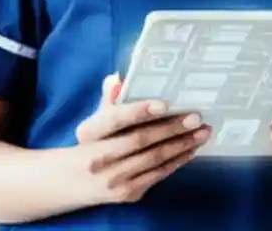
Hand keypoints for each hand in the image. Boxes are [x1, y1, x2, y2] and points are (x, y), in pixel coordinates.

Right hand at [69, 74, 209, 204]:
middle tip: (196, 117)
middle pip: (141, 140)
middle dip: (172, 128)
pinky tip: (190, 150)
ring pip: (154, 159)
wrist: (70, 184)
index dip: (140, 111)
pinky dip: (176, 161)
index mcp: (89, 135)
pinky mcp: (128, 193)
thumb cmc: (89, 146)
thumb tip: (117, 79)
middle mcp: (100, 159)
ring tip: (202, 132)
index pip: (117, 120)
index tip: (164, 104)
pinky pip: (158, 175)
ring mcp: (115, 180)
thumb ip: (107, 101)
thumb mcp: (92, 122)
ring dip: (181, 145)